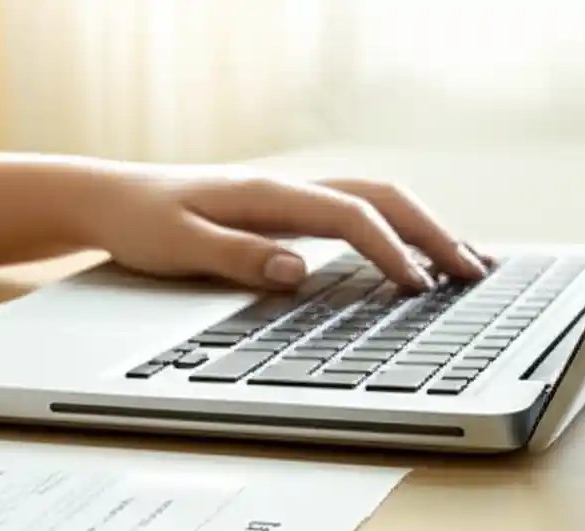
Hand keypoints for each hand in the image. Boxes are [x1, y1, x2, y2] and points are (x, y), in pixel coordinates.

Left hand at [81, 167, 492, 290]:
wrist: (109, 198)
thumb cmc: (139, 222)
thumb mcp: (178, 246)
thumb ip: (237, 257)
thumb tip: (297, 271)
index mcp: (266, 196)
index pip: (348, 216)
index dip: (388, 250)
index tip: (418, 285)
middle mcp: (284, 190)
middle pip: (379, 198)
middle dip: (431, 232)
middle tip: (475, 271)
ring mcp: (286, 198)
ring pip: (372, 200)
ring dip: (421, 226)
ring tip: (465, 260)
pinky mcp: (281, 212)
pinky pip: (351, 213)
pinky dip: (391, 229)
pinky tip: (407, 253)